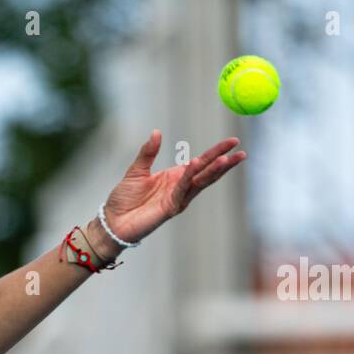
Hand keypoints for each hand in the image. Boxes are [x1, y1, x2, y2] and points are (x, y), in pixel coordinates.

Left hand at [100, 130, 245, 244]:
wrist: (113, 221)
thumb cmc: (124, 199)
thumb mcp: (136, 170)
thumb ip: (148, 152)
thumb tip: (157, 132)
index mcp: (175, 177)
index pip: (201, 162)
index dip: (216, 152)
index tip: (232, 142)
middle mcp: (180, 188)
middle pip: (207, 173)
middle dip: (224, 162)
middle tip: (241, 151)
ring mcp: (177, 199)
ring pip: (200, 183)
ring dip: (214, 171)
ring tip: (227, 159)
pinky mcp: (170, 208)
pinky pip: (182, 190)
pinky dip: (189, 177)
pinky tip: (196, 165)